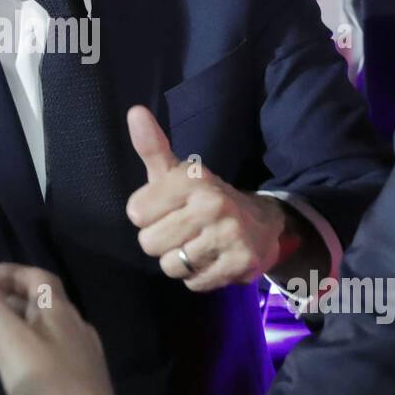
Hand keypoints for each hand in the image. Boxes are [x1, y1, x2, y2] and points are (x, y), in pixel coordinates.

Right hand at [0, 263, 143, 394]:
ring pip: (51, 329)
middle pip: (46, 302)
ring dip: (25, 322)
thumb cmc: (46, 383)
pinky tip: (24, 367)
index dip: (15, 272)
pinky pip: (56, 353)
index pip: (40, 278)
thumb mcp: (9, 339)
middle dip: (16, 297)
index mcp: (61, 311)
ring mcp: (84, 358)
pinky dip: (34, 347)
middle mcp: (77, 328)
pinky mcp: (83, 385)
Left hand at [125, 105, 285, 291]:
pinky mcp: (240, 264)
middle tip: (184, 229)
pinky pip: (192, 283)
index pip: (136, 212)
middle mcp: (213, 203)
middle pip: (149, 243)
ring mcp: (229, 234)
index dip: (147, 215)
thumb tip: (134, 111)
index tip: (167, 208)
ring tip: (198, 245)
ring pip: (170, 266)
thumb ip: (153, 147)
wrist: (260, 222)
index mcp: (193, 178)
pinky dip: (198, 276)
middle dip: (161, 241)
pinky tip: (212, 259)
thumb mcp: (177, 173)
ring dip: (179, 261)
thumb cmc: (204, 198)